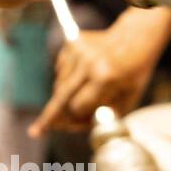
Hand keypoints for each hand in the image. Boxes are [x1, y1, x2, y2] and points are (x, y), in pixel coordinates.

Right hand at [29, 6, 170, 134]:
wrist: (135, 38)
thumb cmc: (133, 74)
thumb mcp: (128, 99)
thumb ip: (103, 116)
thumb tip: (72, 126)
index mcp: (106, 76)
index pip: (77, 106)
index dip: (76, 118)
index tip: (64, 128)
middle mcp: (88, 62)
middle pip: (61, 96)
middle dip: (48, 116)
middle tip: (36, 132)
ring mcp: (77, 50)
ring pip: (60, 84)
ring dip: (66, 95)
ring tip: (84, 91)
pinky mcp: (71, 43)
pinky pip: (60, 71)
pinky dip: (67, 79)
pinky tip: (83, 75)